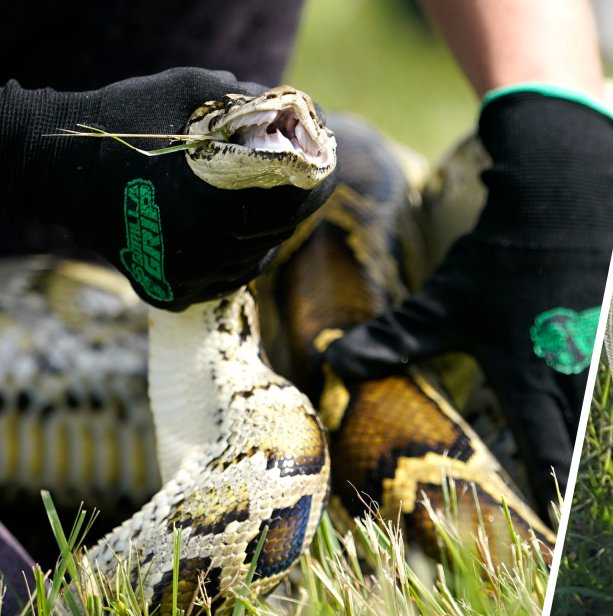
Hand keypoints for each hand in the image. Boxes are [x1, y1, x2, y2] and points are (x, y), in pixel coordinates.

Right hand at [0, 68, 334, 309]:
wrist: (52, 167)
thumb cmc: (121, 121)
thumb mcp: (187, 92)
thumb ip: (243, 102)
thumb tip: (289, 111)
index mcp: (215, 205)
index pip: (296, 202)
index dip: (318, 180)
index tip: (323, 164)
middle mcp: (205, 250)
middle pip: (279, 231)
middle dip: (292, 202)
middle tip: (296, 179)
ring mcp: (186, 277)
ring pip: (255, 258)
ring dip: (265, 232)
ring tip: (260, 203)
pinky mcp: (168, 290)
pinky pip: (224, 279)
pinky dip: (235, 257)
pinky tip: (231, 231)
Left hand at [325, 92, 612, 513]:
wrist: (556, 197)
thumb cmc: (497, 256)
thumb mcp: (440, 302)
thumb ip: (395, 338)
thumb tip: (335, 362)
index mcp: (525, 371)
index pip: (540, 442)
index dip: (548, 483)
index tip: (555, 519)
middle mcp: (567, 367)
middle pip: (581, 433)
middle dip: (579, 471)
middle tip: (578, 508)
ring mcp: (597, 345)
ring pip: (605, 403)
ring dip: (599, 434)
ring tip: (600, 466)